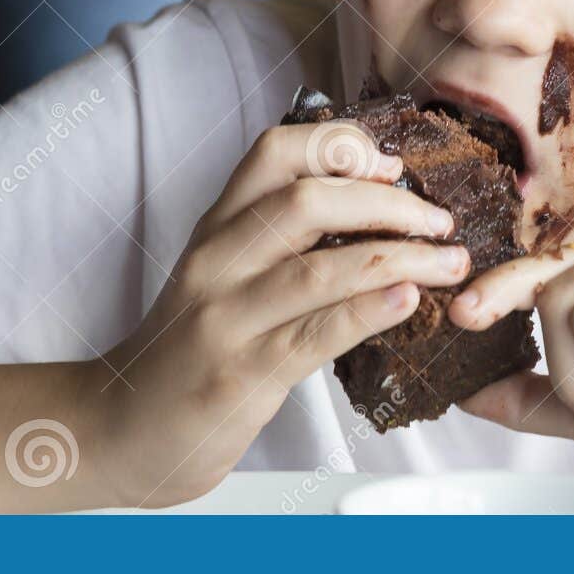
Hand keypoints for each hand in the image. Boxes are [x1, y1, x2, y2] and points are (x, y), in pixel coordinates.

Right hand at [85, 120, 470, 507]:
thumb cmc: (190, 346)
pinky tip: (409, 299)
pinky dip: (370, 311)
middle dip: (389, 203)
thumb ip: (279, 235)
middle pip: (308, 201)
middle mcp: (217, 261)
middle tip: (440, 220)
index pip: (275, 151)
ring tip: (450, 262)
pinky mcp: (242, 374)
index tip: (392, 164)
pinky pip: (317, 333)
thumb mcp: (224, 272)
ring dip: (401, 258)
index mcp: (217, 226)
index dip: (342, 145)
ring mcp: (227, 318)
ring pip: (321, 268)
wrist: (123, 428)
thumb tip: (373, 198)